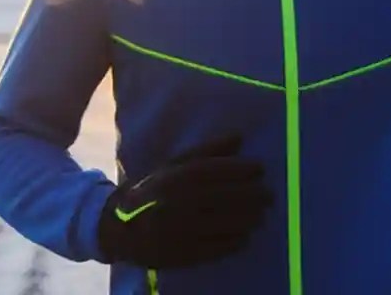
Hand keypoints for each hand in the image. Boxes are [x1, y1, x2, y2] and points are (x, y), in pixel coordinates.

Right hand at [97, 134, 272, 268]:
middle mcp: (179, 203)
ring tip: (261, 214)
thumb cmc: (153, 191)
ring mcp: (181, 231)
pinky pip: (219, 247)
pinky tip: (246, 234)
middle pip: (226, 197)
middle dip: (254, 195)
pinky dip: (237, 240)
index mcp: (175, 178)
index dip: (242, 169)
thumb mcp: (173, 165)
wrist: (121, 229)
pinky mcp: (184, 254)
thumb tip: (239, 137)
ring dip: (250, 218)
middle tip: (269, 195)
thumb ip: (206, 151)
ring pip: (226, 223)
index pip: (216, 171)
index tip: (260, 168)